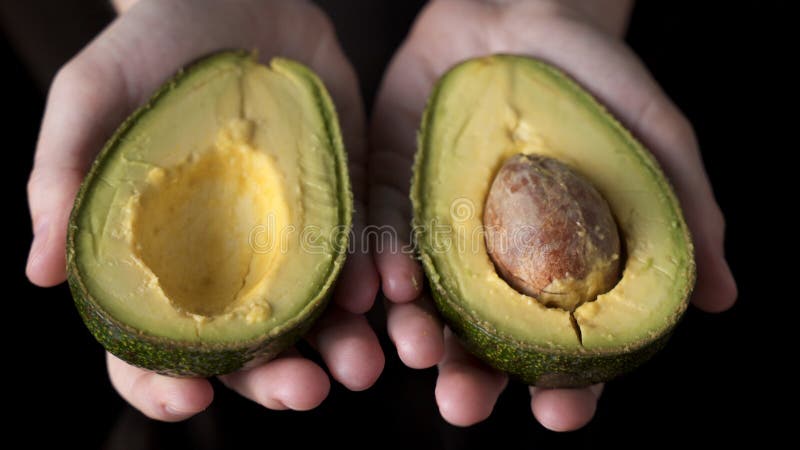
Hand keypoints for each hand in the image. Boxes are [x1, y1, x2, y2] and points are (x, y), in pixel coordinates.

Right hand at [26, 0, 381, 420]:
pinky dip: (376, 279)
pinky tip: (388, 291)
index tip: (191, 402)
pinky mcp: (340, 205)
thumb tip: (41, 274)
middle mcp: (229, 265)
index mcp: (161, 260)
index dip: (162, 386)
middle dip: (275, 381)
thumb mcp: (92, 97)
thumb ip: (64, 178)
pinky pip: (362, 255)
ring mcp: (289, 239)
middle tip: (307, 391)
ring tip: (363, 362)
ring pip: (315, 317)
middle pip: (247, 350)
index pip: (151, 348)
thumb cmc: (149, 48)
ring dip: (341, 346)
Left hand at [370, 0, 736, 430]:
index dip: (565, 389)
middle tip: (465, 406)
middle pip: (479, 343)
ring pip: (421, 302)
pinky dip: (377, 265)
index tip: (560, 415)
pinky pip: (379, 237)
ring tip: (415, 353)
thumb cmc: (597, 83)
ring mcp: (439, 232)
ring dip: (413, 334)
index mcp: (556, 271)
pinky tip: (382, 287)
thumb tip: (722, 297)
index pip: (562, 350)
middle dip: (470, 380)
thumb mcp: (655, 141)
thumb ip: (685, 214)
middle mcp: (492, 265)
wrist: (523, 15)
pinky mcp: (392, 191)